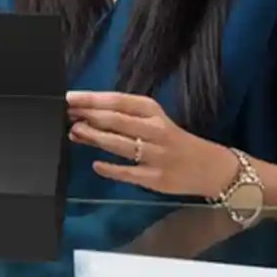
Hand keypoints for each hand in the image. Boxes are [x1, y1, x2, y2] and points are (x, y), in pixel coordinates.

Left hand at [66, 91, 236, 198]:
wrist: (209, 167)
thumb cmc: (173, 140)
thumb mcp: (154, 120)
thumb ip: (124, 117)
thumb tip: (86, 113)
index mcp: (153, 111)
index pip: (119, 101)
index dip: (92, 99)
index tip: (70, 98)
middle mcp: (155, 130)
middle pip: (118, 121)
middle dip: (89, 117)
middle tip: (67, 115)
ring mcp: (156, 155)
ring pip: (121, 144)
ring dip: (96, 138)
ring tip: (76, 133)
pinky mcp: (156, 178)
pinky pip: (129, 172)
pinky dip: (111, 169)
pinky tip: (96, 165)